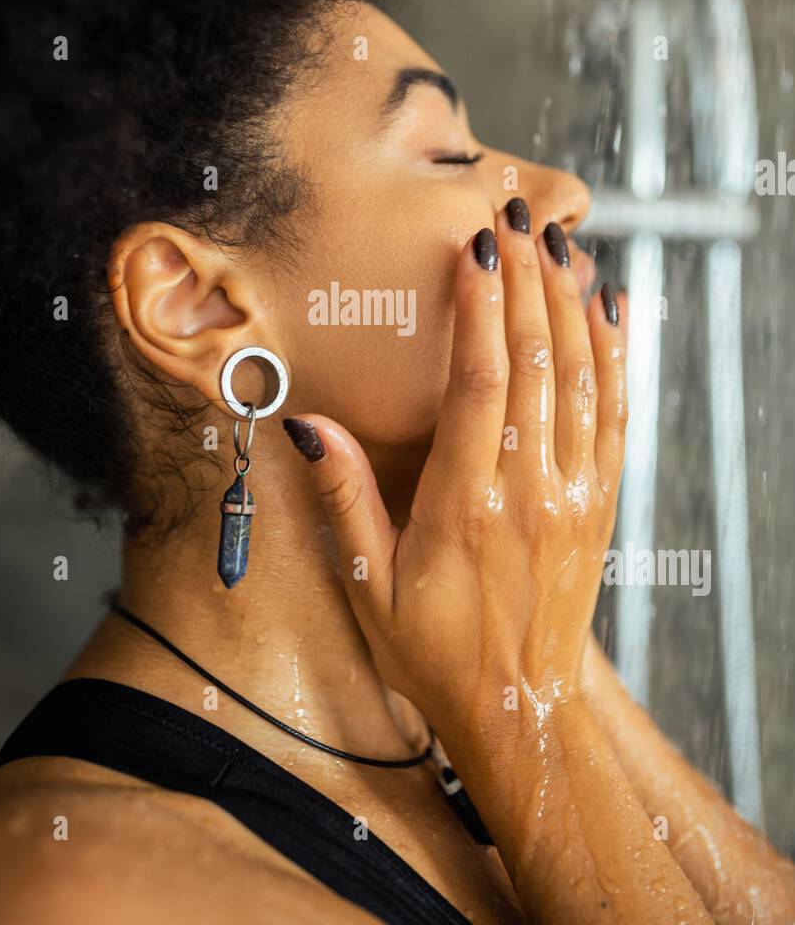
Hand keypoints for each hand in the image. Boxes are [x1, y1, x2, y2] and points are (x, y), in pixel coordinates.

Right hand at [283, 205, 627, 735]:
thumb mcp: (368, 585)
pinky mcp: (600, 502)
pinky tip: (609, 306)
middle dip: (526, 280)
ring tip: (555, 242)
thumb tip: (309, 423)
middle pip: (537, 362)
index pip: (482, 384)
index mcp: (467, 506)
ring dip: (571, 303)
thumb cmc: (433, 651)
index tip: (474, 249)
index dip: (482, 308)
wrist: (518, 708)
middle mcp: (530, 490)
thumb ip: (343, 499)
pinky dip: (617, 353)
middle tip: (512, 216)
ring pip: (583, 378)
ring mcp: (575, 494)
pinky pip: (616, 413)